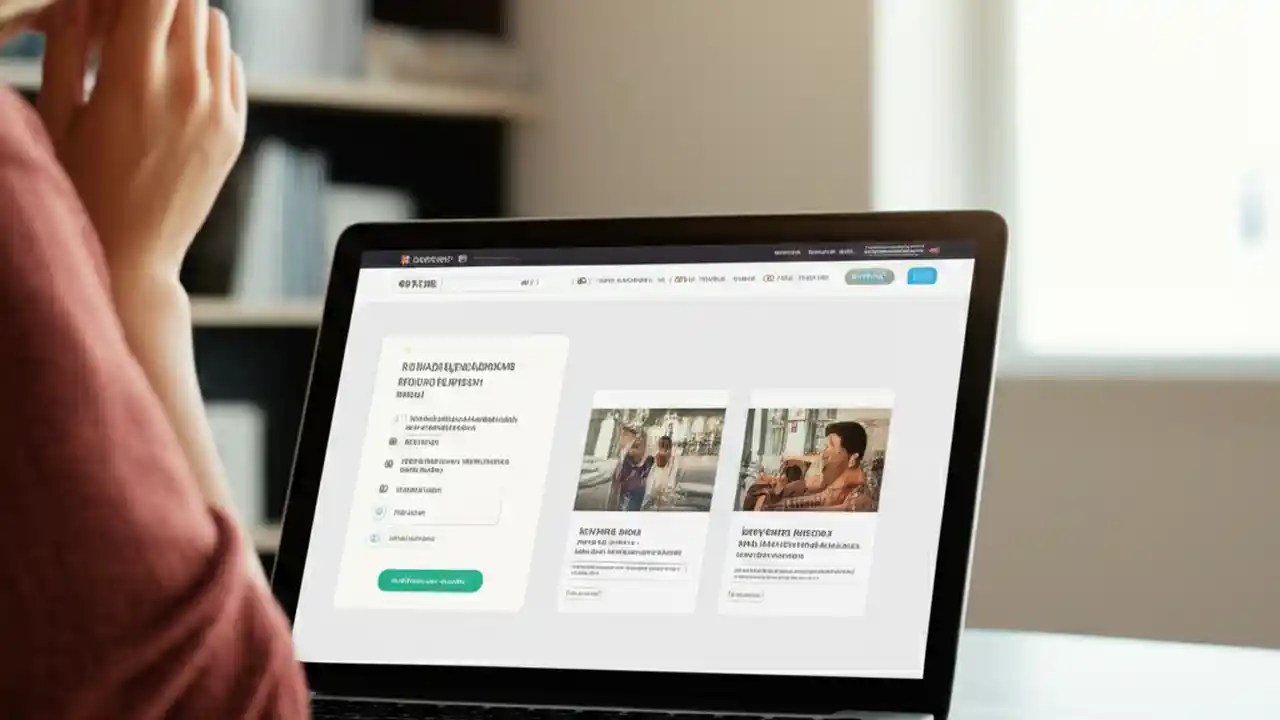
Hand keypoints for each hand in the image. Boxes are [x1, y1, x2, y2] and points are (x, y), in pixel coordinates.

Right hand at [39, 0, 246, 279]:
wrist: (132, 256)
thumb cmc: (78, 187)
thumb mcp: (58, 112)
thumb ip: (68, 43)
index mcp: (137, 79)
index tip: (113, 6)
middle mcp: (189, 89)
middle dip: (154, 1)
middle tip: (120, 26)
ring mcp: (220, 110)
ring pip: (216, 25)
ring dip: (182, 22)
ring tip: (143, 51)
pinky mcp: (236, 130)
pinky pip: (231, 64)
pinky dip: (205, 56)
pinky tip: (171, 80)